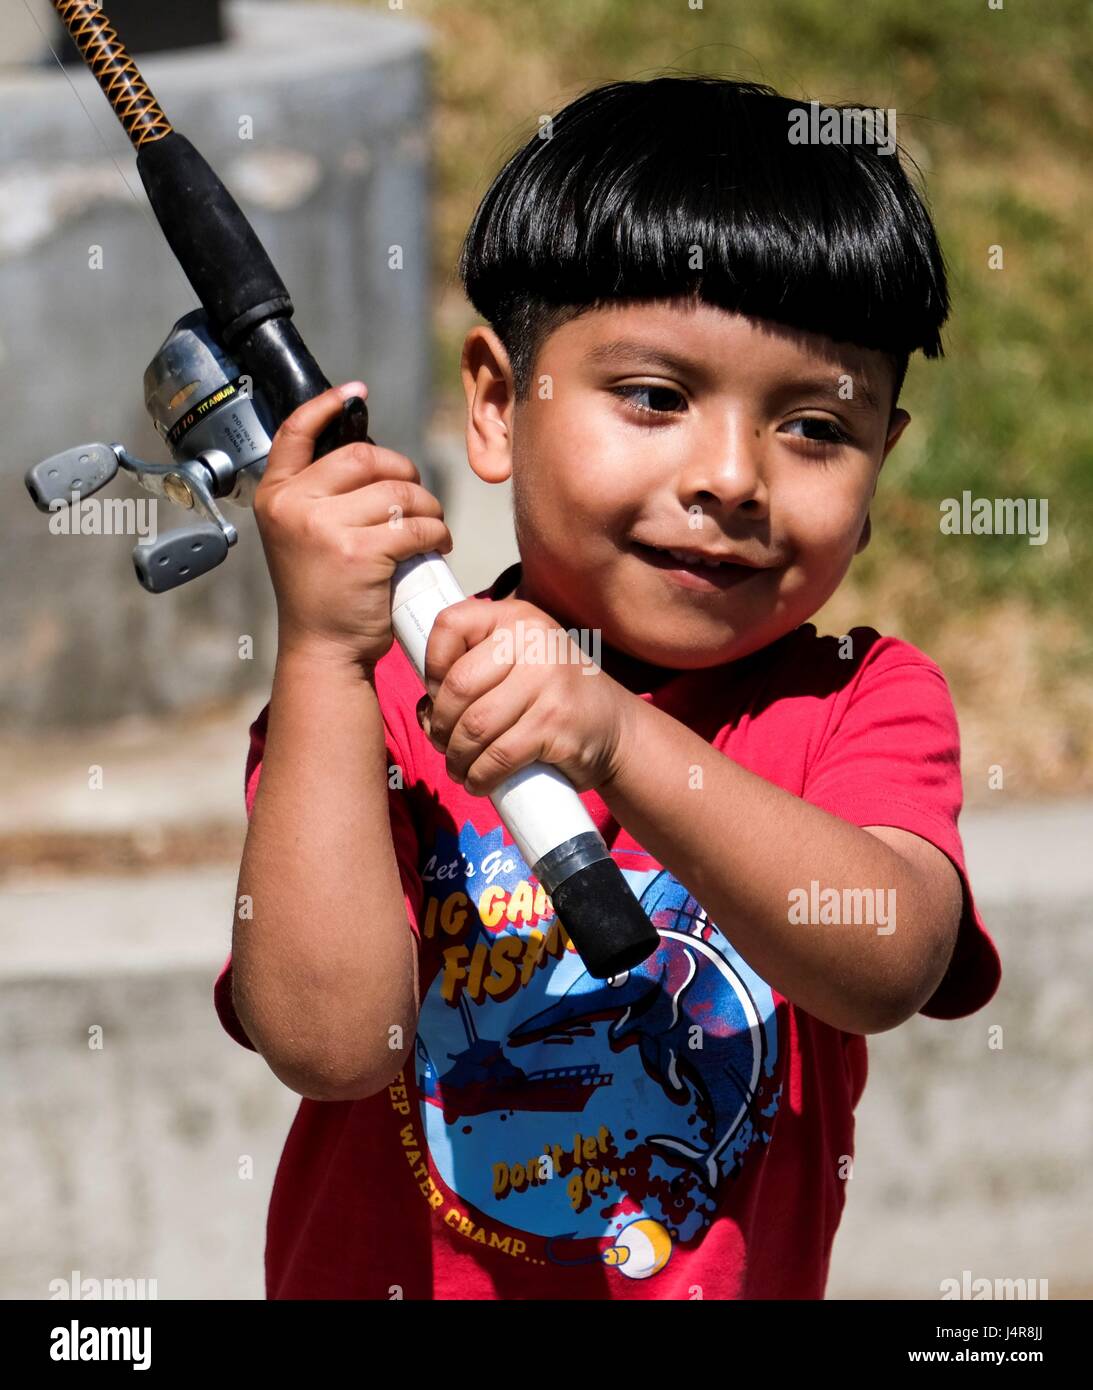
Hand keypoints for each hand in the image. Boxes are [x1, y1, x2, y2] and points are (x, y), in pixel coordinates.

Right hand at [253, 381, 452, 669]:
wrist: (324, 649)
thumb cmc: (323, 592)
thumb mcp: (303, 535)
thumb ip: (323, 495)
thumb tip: (369, 455)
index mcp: (275, 496)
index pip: (294, 432)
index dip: (326, 405)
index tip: (355, 392)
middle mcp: (292, 505)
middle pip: (364, 457)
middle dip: (402, 471)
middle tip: (415, 498)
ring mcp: (324, 528)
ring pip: (398, 492)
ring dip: (427, 507)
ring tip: (430, 527)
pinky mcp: (360, 553)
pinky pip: (415, 525)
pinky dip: (436, 532)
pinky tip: (437, 544)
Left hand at [415, 597, 635, 794]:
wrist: (617, 730)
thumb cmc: (554, 698)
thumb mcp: (521, 662)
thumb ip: (477, 668)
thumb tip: (424, 709)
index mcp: (517, 618)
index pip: (449, 625)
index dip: (432, 666)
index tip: (439, 695)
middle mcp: (534, 640)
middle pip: (457, 686)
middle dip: (441, 725)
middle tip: (445, 744)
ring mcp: (547, 681)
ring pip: (474, 726)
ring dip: (457, 757)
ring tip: (460, 767)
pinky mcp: (555, 724)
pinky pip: (498, 756)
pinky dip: (480, 777)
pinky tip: (479, 782)